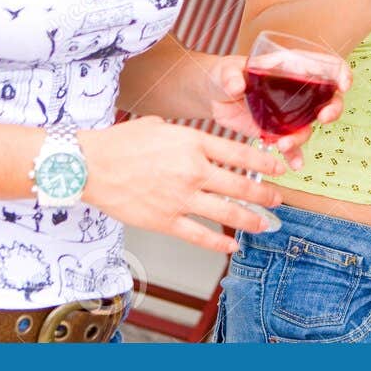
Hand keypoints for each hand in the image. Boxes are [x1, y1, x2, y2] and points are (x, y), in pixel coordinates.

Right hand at [80, 117, 288, 254]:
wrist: (90, 166)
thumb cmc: (121, 143)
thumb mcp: (162, 126)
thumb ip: (187, 136)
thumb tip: (200, 142)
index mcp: (194, 143)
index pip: (241, 154)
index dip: (266, 163)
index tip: (280, 167)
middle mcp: (193, 171)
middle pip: (241, 185)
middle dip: (265, 194)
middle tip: (278, 199)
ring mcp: (181, 198)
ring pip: (227, 212)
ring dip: (251, 220)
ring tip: (266, 224)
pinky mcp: (165, 221)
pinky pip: (199, 235)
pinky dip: (219, 242)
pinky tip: (232, 245)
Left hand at [205, 53, 348, 164]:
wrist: (213, 97)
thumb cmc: (223, 74)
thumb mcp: (225, 70)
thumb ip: (231, 76)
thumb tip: (236, 85)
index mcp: (292, 67)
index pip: (327, 66)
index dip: (341, 73)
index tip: (342, 85)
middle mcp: (297, 90)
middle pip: (328, 98)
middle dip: (333, 109)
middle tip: (324, 118)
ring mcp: (290, 113)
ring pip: (309, 125)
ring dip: (303, 136)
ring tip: (284, 144)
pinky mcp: (278, 131)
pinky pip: (292, 144)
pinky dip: (295, 155)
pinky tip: (294, 164)